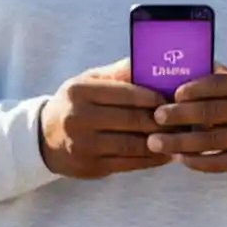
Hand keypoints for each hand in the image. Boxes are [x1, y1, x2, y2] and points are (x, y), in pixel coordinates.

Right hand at [39, 59, 170, 179]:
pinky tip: (165, 153)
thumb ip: (119, 73)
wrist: (44, 138)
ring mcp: (85, 145)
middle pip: (132, 120)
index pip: (126, 94)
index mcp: (80, 92)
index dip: (153, 97)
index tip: (171, 98)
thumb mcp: (89, 82)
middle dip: (161, 120)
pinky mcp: (92, 166)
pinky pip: (130, 163)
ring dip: (161, 141)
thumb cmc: (75, 104)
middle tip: (182, 118)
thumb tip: (150, 60)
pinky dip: (152, 159)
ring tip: (179, 136)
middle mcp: (80, 118)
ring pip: (133, 144)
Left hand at [147, 63, 226, 178]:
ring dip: (178, 142)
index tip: (172, 94)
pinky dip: (194, 160)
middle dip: (179, 115)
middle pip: (210, 112)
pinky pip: (216, 162)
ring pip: (209, 141)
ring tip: (155, 142)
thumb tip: (183, 65)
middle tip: (157, 117)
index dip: (192, 89)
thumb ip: (218, 76)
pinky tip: (178, 157)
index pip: (217, 83)